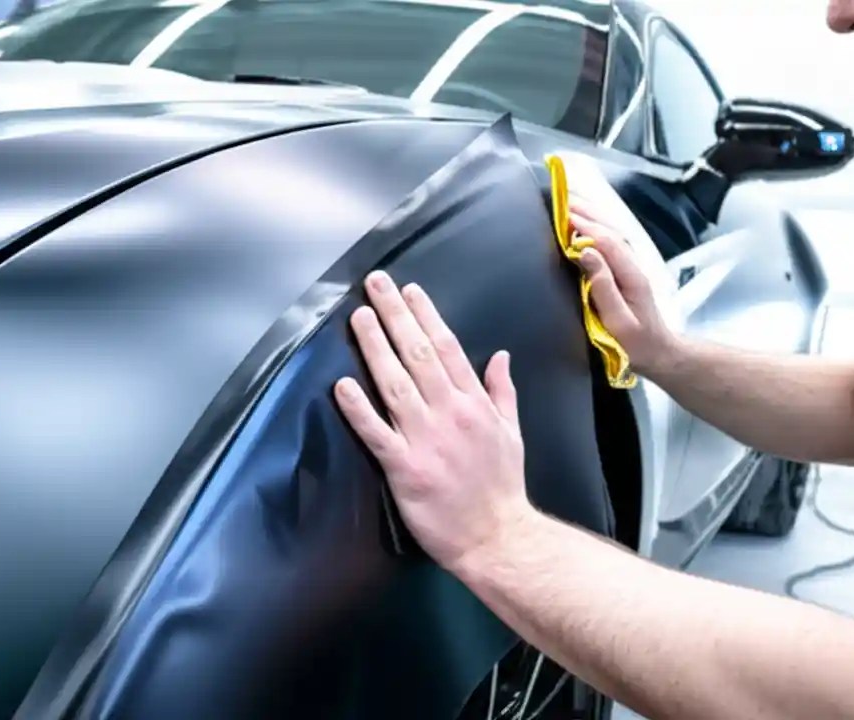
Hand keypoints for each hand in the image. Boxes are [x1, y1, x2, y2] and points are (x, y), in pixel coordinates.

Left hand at [333, 270, 536, 572]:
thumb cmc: (502, 487)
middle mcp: (450, 413)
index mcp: (474, 403)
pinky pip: (377, 433)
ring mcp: (425, 439)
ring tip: (358, 317)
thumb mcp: (512, 432)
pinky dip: (359, 408)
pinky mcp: (404, 468)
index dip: (425, 315)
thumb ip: (502, 391)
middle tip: (375, 284)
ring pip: (395, 384)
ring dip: (375, 347)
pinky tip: (342, 384)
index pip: (446, 348)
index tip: (409, 289)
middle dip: (395, 315)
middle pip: (417, 354)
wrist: (498, 537)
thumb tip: (500, 355)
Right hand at [569, 200, 678, 374]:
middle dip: (588, 212)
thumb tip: (585, 253)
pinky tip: (584, 222)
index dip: (586, 226)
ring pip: (611, 233)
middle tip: (562, 197)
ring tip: (570, 201)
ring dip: (592, 215)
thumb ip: (603, 287)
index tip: (564, 214)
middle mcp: (633, 265)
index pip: (608, 242)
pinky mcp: (625, 271)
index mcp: (632, 275)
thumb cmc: (636, 344)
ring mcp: (631, 266)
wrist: (659, 352)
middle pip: (610, 231)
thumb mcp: (619, 321)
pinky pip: (609, 242)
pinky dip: (596, 227)